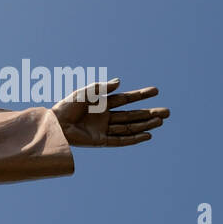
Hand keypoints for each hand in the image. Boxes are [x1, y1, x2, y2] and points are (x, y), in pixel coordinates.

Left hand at [52, 78, 167, 146]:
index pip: (126, 99)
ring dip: (145, 125)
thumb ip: (102, 88)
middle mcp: (105, 117)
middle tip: (168, 112)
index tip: (156, 91)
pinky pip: (120, 140)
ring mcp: (104, 129)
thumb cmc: (66, 106)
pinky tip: (148, 135)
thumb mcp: (85, 93)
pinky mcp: (100, 141)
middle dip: (149, 113)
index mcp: (102, 104)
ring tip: (161, 121)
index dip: (140, 95)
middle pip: (132, 115)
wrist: (54, 123)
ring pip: (129, 127)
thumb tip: (120, 82)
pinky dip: (134, 138)